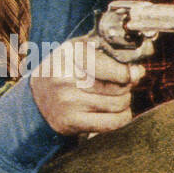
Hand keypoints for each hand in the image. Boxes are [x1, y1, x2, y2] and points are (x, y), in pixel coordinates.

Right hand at [30, 38, 145, 135]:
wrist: (36, 97)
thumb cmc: (63, 69)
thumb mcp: (77, 49)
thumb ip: (106, 52)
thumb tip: (138, 70)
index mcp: (70, 54)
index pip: (113, 68)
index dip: (129, 72)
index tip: (135, 72)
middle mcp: (67, 77)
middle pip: (118, 87)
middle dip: (127, 86)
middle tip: (124, 85)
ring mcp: (68, 101)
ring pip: (117, 104)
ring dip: (125, 101)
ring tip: (119, 97)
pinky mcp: (70, 122)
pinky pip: (110, 123)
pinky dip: (122, 118)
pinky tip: (120, 112)